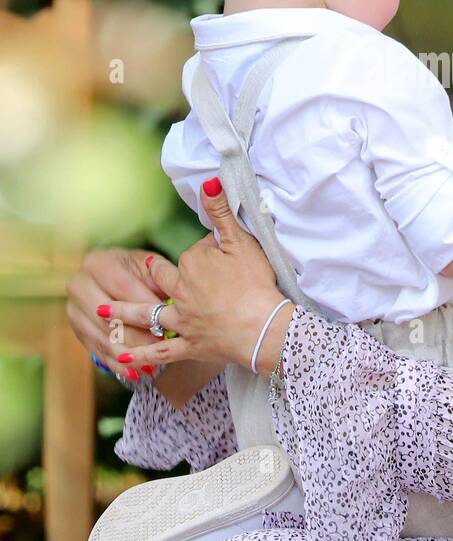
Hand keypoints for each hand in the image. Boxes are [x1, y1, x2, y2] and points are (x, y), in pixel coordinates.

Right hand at [66, 247, 169, 381]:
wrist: (119, 281)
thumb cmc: (141, 274)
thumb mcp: (150, 269)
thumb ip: (157, 279)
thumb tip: (165, 301)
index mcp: (96, 262)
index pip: (121, 285)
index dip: (143, 303)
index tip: (166, 317)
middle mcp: (78, 284)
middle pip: (106, 315)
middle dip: (135, 332)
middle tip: (159, 345)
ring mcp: (73, 310)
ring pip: (102, 337)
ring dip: (127, 353)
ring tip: (151, 364)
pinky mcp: (77, 331)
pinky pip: (97, 352)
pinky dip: (117, 364)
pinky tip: (135, 373)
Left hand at [100, 180, 293, 376]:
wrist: (262, 327)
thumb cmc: (254, 283)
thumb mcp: (240, 241)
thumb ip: (221, 211)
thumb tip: (208, 181)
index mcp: (190, 264)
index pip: (190, 255)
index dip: (203, 255)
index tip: (218, 259)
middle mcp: (180, 291)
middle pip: (162, 282)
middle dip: (152, 278)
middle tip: (143, 273)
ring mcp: (182, 320)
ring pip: (148, 314)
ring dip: (124, 312)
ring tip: (102, 311)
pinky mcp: (188, 345)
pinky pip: (160, 351)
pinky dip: (141, 355)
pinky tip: (121, 359)